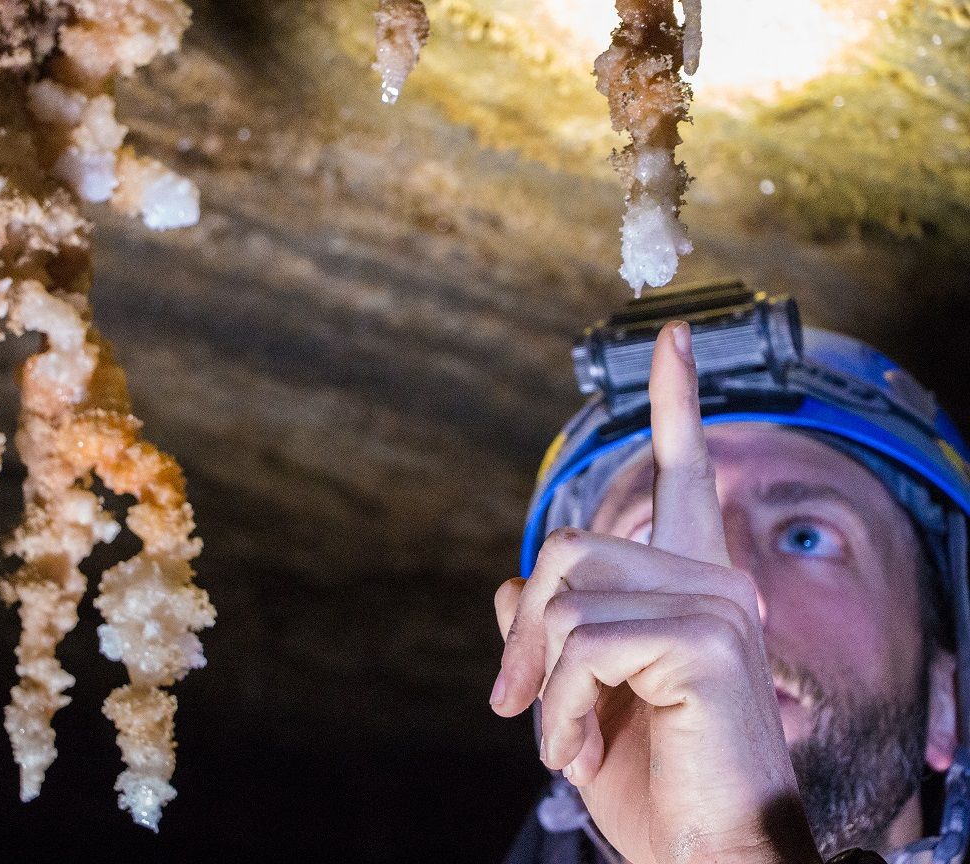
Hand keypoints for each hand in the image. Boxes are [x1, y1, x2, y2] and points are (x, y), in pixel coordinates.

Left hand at [492, 322, 821, 863]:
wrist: (702, 855)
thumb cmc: (651, 782)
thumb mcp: (578, 700)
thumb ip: (553, 635)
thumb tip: (511, 589)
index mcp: (692, 587)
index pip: (685, 477)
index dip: (675, 404)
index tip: (673, 336)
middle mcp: (716, 581)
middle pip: (568, 550)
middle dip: (524, 636)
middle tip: (511, 706)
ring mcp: (719, 605)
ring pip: (566, 600)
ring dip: (540, 687)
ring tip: (564, 743)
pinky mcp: (710, 640)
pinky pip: (581, 646)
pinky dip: (555, 710)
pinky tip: (576, 754)